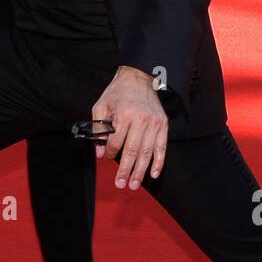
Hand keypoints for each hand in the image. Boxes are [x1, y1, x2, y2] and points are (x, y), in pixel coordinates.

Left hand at [92, 66, 168, 189]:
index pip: (116, 142)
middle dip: (126, 170)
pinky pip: (162, 147)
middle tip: (121, 184)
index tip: (107, 158)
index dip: (110, 153)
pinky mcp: (163, 125)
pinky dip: (158, 162)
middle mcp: (141, 120)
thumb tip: (99, 151)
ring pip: (147, 152)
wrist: (139, 77)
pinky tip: (153, 174)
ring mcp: (154, 123)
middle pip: (132, 151)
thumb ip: (98, 128)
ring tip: (134, 184)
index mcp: (124, 115)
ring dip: (140, 171)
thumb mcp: (101, 106)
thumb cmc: (118, 92)